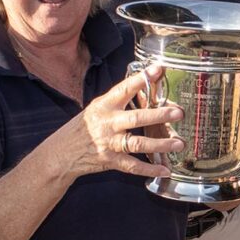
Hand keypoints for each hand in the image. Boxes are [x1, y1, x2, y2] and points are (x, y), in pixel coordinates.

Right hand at [69, 65, 183, 178]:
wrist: (60, 154)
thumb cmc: (82, 128)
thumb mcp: (96, 109)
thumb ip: (117, 100)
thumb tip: (144, 84)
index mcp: (104, 106)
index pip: (124, 89)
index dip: (141, 79)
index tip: (158, 69)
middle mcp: (107, 123)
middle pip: (136, 118)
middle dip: (159, 115)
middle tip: (178, 113)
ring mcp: (109, 143)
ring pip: (138, 143)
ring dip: (161, 144)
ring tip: (179, 143)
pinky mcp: (110, 161)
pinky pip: (133, 166)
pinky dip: (150, 170)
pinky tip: (165, 169)